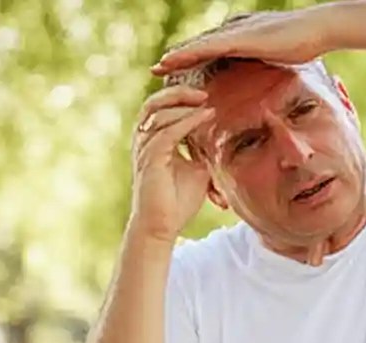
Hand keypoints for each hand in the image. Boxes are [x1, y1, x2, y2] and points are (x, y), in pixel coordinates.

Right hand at [127, 86, 215, 242]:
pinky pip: (167, 132)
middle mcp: (144, 141)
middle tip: (203, 93)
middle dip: (178, 93)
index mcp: (152, 141)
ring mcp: (144, 149)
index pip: (161, 108)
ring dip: (183, 104)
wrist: (163, 227)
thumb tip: (221, 139)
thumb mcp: (198, 170)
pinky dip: (187, 121)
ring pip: (158, 112)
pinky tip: (204, 116)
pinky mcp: (150, 159)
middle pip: (154, 103)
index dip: (180, 97)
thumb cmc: (177, 202)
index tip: (206, 97)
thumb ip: (203, 151)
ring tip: (205, 102)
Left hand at [151, 9, 332, 76]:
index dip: (194, 59)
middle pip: (200, 46)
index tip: (178, 70)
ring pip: (198, 45)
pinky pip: (206, 47)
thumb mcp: (280, 57)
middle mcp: (234, 30)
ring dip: (177, 56)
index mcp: (243, 36)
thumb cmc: (307, 43)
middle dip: (180, 58)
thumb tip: (267, 75)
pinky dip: (188, 53)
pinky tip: (172, 60)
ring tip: (158, 67)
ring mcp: (235, 32)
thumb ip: (267, 62)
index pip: (212, 49)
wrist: (319, 29)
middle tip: (158, 70)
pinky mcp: (239, 38)